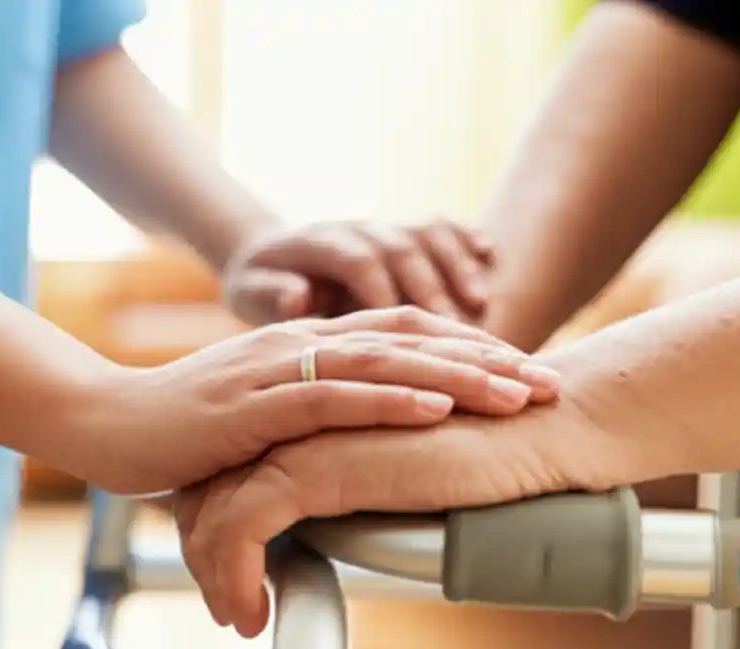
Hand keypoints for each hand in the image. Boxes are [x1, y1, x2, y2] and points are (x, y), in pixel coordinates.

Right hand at [68, 307, 558, 494]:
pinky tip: (438, 409)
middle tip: (548, 380)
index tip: (522, 369)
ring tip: (518, 393)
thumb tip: (362, 443)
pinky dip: (390, 402)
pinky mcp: (250, 405)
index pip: (401, 331)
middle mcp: (298, 343)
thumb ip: (311, 416)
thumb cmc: (181, 429)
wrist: (101, 423)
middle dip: (484, 358)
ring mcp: (274, 368)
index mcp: (304, 342)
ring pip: (383, 362)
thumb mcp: (261, 414)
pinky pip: (331, 396)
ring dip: (457, 377)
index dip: (466, 345)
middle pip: (409, 337)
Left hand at [174, 403, 615, 637]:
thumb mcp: (404, 470)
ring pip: (216, 506)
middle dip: (202, 548)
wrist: (540, 430)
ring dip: (214, 572)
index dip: (217, 516)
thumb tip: (342, 529)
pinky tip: (253, 615)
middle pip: (211, 482)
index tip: (227, 571)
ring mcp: (305, 435)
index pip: (234, 464)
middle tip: (227, 603)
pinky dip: (235, 576)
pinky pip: (245, 525)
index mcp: (317, 409)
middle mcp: (300, 415)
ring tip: (237, 616)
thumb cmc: (488, 452)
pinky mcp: (319, 463)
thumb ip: (366, 481)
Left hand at [222, 220, 493, 324]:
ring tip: (482, 305)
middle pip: (403, 250)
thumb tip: (300, 296)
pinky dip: (466, 237)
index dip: (385, 293)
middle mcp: (357, 225)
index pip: (358, 261)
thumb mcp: (247, 291)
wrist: (270, 254)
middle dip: (433, 290)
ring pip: (429, 234)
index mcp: (316, 241)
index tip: (405, 333)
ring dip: (458, 267)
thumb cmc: (258, 286)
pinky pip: (442, 225)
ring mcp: (384, 224)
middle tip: (457, 334)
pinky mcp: (404, 230)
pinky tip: (492, 257)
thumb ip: (271, 294)